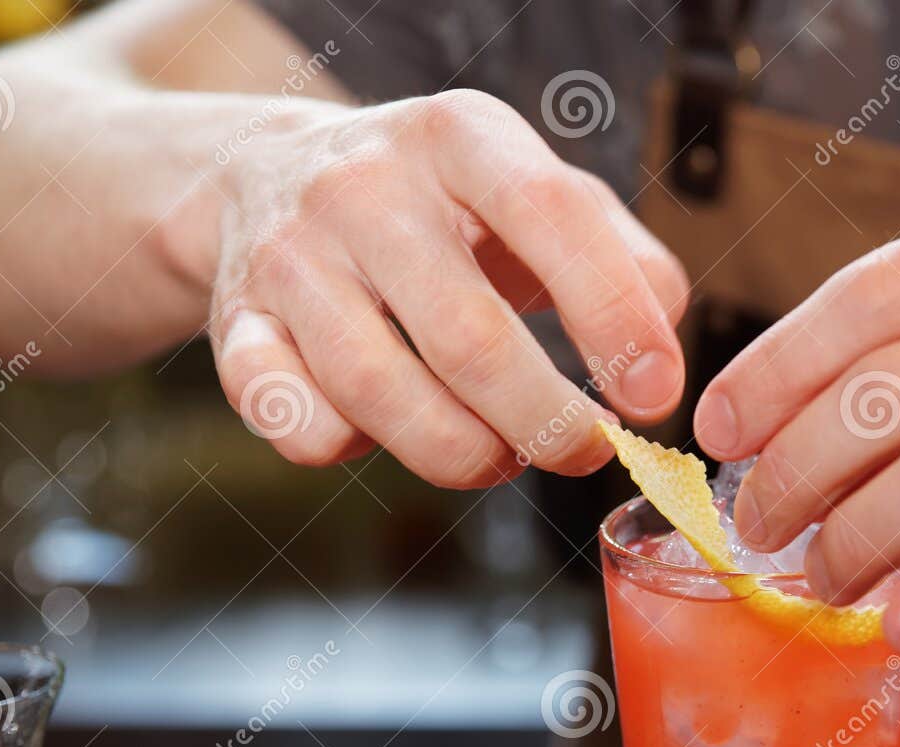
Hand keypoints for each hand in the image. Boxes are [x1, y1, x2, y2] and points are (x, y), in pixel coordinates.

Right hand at [201, 89, 688, 485]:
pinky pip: (296, 423)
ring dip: (462, 454)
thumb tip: (661, 361)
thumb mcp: (536, 193)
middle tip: (585, 451)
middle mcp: (364, 186)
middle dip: (546, 421)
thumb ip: (625, 261)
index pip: (550, 214)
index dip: (613, 314)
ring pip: (380, 395)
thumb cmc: (439, 207)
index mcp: (459, 136)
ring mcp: (290, 256)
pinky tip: (386, 432)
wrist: (266, 178)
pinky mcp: (238, 326)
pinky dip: (350, 450)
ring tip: (501, 456)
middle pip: (469, 337)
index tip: (653, 393)